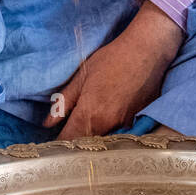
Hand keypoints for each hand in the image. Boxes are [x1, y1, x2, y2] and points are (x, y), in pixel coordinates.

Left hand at [45, 1, 183, 139]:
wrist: (147, 50)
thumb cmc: (112, 58)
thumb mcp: (82, 76)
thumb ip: (64, 102)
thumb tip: (48, 123)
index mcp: (90, 113)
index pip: (70, 140)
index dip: (61, 143)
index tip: (57, 140)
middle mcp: (109, 124)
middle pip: (88, 144)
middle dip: (78, 142)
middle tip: (72, 132)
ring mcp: (127, 124)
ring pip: (106, 140)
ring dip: (97, 137)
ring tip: (93, 124)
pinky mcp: (141, 121)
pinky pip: (123, 133)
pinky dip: (115, 130)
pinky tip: (112, 116)